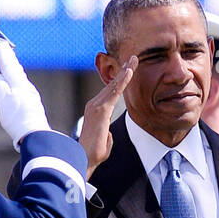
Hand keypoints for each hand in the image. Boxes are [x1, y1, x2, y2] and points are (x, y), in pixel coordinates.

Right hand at [0, 43, 50, 147]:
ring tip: (11, 64)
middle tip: (6, 50)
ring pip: (20, 79)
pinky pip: (22, 88)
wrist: (33, 134)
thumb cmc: (17, 117)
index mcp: (19, 83)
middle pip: (16, 70)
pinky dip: (17, 82)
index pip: (9, 65)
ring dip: (14, 70)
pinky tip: (17, 85)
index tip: (1, 45)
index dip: (5, 55)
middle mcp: (27, 87)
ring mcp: (30, 96)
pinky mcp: (31, 106)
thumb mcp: (4, 98)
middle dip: (10, 60)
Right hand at [80, 55, 136, 177]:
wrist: (84, 159)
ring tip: (133, 60)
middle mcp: (95, 105)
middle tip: (134, 58)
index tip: (129, 69)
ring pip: (113, 86)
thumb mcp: (104, 139)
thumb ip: (107, 134)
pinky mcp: (100, 110)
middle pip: (112, 84)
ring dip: (125, 72)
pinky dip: (122, 81)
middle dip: (124, 70)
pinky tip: (129, 72)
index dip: (120, 80)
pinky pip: (114, 93)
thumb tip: (109, 134)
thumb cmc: (93, 153)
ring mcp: (96, 106)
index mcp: (97, 110)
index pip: (111, 92)